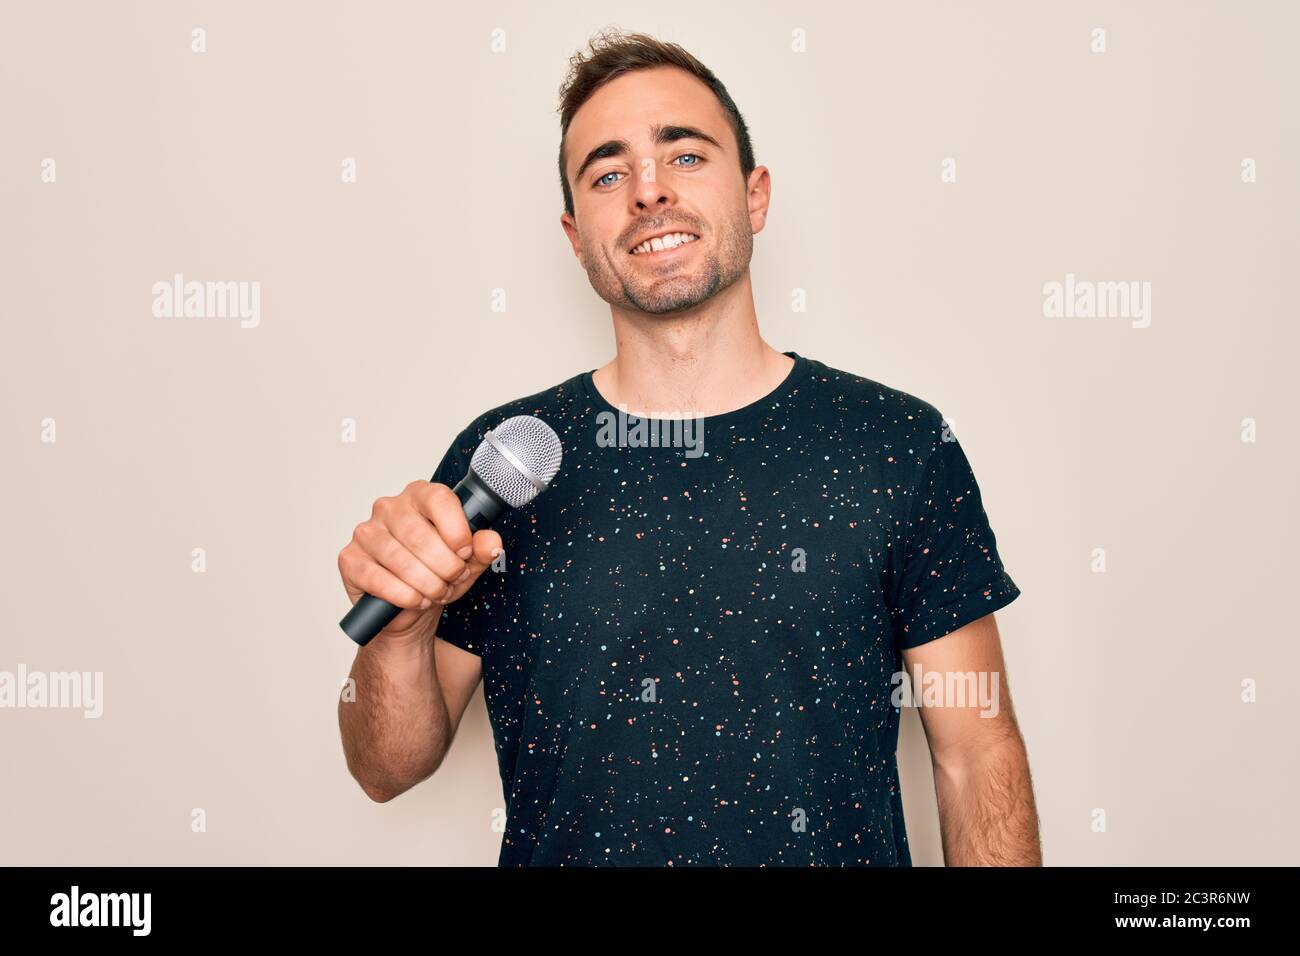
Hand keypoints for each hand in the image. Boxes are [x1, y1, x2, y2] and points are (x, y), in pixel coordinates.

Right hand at [338, 480, 502, 640]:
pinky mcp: (350, 559)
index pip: (439, 499)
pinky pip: (378, 578)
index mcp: (420, 496)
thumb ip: (483, 549)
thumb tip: (491, 541)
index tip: (465, 553)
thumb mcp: (469, 563)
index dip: (457, 531)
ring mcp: (366, 532)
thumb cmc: (437, 575)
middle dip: (444, 566)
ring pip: (400, 560)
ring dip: (426, 584)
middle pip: (420, 535)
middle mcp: (389, 507)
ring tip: (436, 592)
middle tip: (452, 579)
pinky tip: (415, 600)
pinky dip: (403, 595)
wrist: (409, 608)